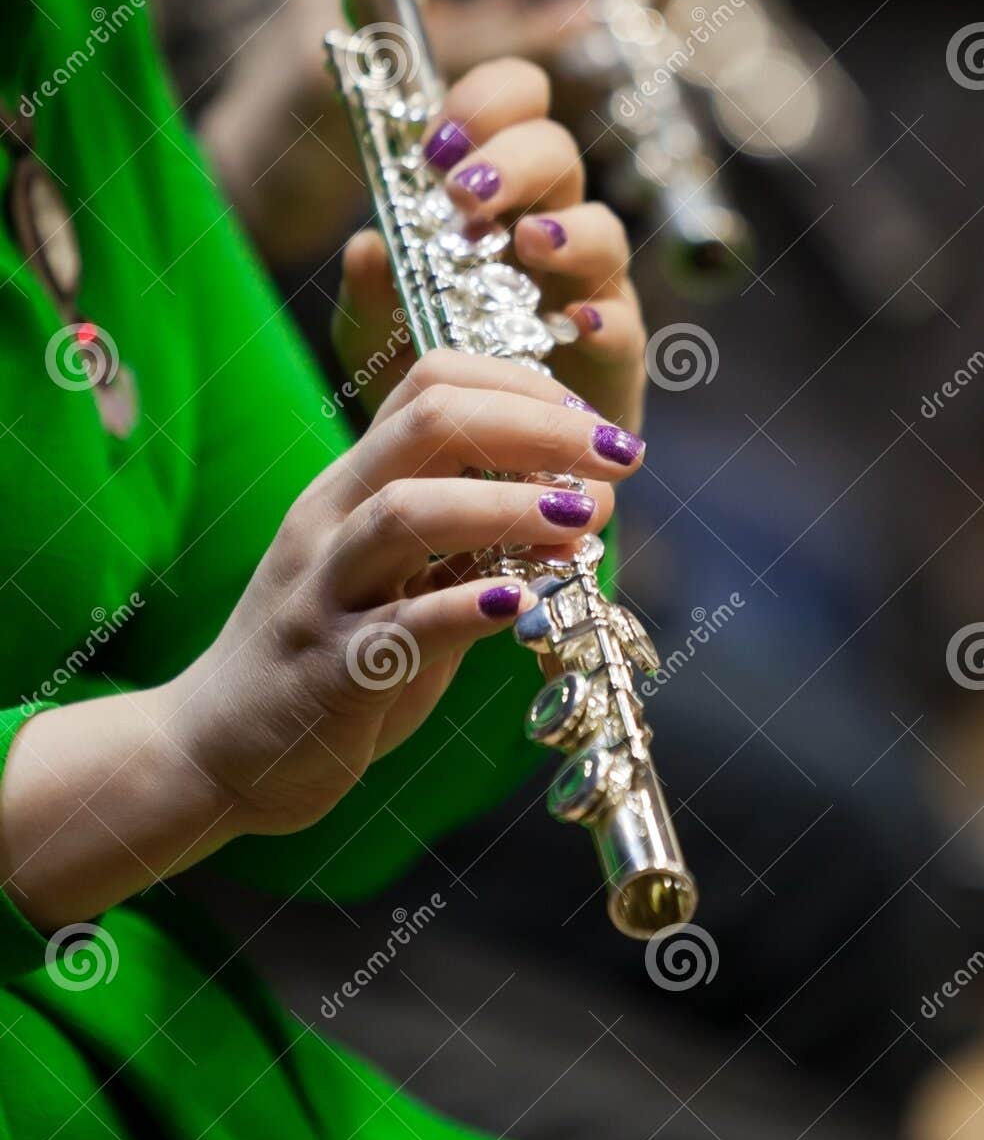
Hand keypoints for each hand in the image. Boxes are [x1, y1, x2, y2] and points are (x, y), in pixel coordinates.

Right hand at [169, 346, 643, 836]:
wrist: (212, 754)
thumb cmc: (320, 661)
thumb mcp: (389, 582)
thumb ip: (464, 543)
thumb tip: (570, 504)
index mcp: (349, 487)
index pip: (432, 386)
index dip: (524, 388)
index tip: (592, 426)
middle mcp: (331, 522)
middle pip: (429, 424)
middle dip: (536, 425)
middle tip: (616, 455)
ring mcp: (324, 593)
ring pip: (406, 512)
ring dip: (508, 505)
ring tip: (582, 518)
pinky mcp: (329, 672)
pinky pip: (399, 627)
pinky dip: (465, 608)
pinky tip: (521, 602)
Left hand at [332, 58, 647, 432]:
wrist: (465, 474)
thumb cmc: (428, 384)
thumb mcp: (374, 339)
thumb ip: (369, 293)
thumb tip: (366, 246)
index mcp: (494, 202)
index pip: (511, 112)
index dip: (487, 103)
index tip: (440, 141)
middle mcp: (547, 231)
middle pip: (559, 154)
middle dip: (514, 159)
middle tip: (463, 193)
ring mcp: (587, 289)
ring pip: (604, 229)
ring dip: (565, 230)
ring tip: (527, 245)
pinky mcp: (615, 355)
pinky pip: (625, 323)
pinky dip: (604, 319)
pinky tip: (573, 326)